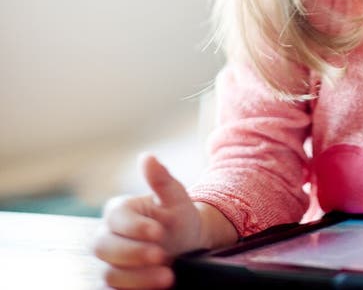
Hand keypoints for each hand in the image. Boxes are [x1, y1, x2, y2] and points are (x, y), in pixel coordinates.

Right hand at [93, 153, 223, 288]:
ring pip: (109, 274)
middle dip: (133, 254)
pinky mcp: (115, 285)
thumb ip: (161, 179)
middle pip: (104, 248)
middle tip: (162, 256)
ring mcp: (108, 263)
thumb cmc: (178, 218)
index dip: (135, 227)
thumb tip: (147, 157)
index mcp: (118, 211)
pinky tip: (155, 288)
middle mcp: (107, 236)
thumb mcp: (176, 198)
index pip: (116, 219)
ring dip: (138, 278)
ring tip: (167, 276)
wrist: (188, 246)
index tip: (159, 232)